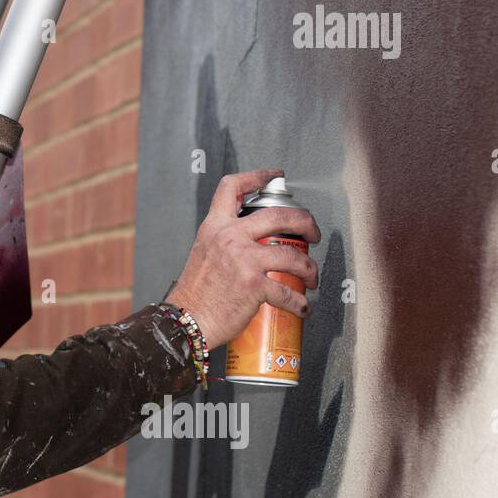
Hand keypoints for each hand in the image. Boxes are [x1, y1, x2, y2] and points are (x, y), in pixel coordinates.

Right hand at [164, 169, 321, 347]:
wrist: (186, 321)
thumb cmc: (195, 294)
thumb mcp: (204, 253)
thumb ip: (225, 242)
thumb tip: (253, 243)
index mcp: (214, 227)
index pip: (233, 188)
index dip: (258, 176)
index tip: (274, 176)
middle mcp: (229, 237)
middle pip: (280, 215)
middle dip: (306, 222)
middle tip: (312, 233)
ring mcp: (244, 259)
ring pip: (294, 256)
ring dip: (310, 268)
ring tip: (310, 277)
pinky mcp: (254, 285)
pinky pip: (289, 292)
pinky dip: (300, 302)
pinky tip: (301, 307)